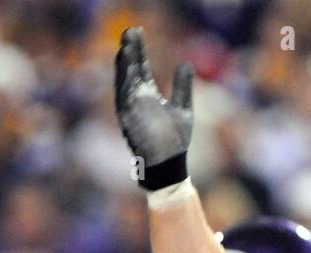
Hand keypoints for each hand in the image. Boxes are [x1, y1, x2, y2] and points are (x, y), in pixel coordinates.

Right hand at [114, 27, 192, 189]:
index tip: (138, 31)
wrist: (170, 164)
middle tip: (129, 30)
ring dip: (124, 63)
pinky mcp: (129, 119)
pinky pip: (124, 97)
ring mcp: (132, 108)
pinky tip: (125, 67)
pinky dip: (124, 82)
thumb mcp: (183, 108)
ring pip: (125, 81)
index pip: (141, 68)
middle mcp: (137, 99)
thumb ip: (183, 86)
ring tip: (125, 45)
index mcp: (148, 95)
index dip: (139, 50)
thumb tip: (186, 63)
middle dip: (130, 51)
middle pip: (131, 70)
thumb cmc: (175, 141)